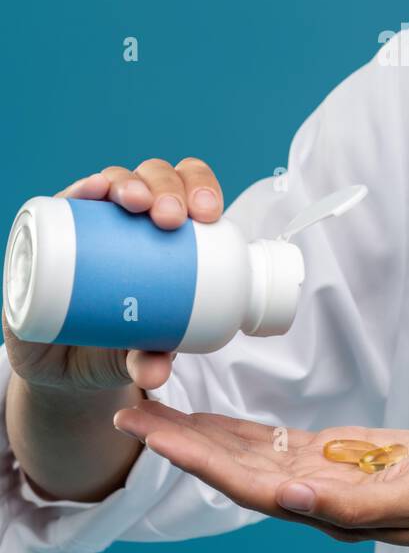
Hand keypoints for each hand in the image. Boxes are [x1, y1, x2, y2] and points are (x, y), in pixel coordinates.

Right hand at [3, 158, 223, 394]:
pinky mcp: (55, 232)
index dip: (203, 189)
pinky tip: (93, 188)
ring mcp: (94, 220)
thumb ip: (150, 358)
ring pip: (116, 181)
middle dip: (167, 188)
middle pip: (157, 179)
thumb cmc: (119, 342)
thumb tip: (155, 373)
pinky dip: (82, 188)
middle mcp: (134, 217)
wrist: (63, 361)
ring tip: (135, 202)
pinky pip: (68, 200)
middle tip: (170, 218)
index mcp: (171, 233)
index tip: (209, 214)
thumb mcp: (139, 352)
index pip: (192, 191)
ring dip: (128, 182)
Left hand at [112, 398, 408, 546]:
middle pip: (233, 468)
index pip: (245, 483)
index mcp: (328, 509)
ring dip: (203, 434)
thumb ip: (353, 506)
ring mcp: (324, 478)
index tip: (151, 433)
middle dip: (181, 441)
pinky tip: (219, 421)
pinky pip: (279, 445)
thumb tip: (288, 499)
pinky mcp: (339, 458)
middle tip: (131, 409)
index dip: (196, 458)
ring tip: (158, 410)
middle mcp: (314, 496)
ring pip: (249, 455)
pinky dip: (243, 431)